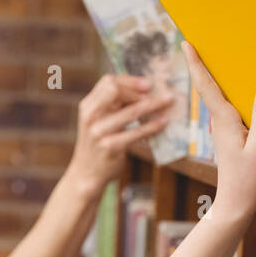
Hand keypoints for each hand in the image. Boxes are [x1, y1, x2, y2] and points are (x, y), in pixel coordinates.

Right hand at [68, 73, 176, 198]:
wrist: (87, 175)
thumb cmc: (98, 146)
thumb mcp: (99, 122)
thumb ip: (113, 106)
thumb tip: (142, 90)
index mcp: (88, 107)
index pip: (108, 82)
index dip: (130, 81)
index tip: (147, 84)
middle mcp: (91, 117)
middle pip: (116, 90)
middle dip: (140, 90)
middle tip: (158, 93)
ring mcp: (99, 132)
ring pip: (131, 111)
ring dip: (153, 105)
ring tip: (168, 102)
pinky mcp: (110, 147)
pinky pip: (136, 132)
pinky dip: (152, 126)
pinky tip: (162, 123)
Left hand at [181, 41, 255, 222]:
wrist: (235, 204)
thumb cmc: (248, 179)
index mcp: (224, 120)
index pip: (207, 86)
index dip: (196, 64)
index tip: (185, 43)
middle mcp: (219, 122)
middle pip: (211, 87)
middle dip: (204, 62)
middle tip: (197, 37)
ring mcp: (223, 128)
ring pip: (220, 97)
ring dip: (217, 76)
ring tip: (216, 53)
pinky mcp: (229, 135)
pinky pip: (229, 107)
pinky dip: (231, 93)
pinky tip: (239, 87)